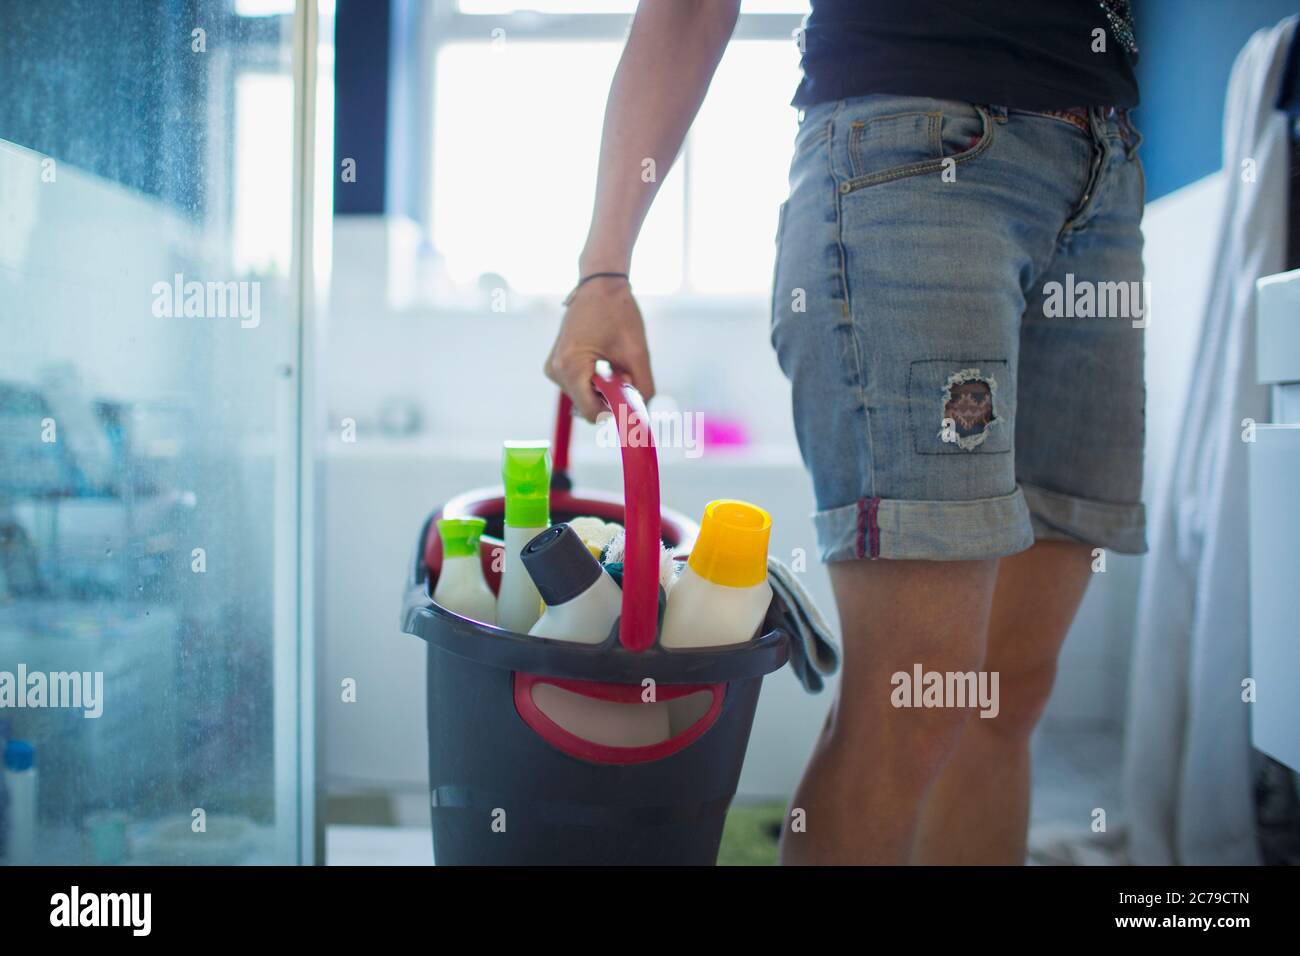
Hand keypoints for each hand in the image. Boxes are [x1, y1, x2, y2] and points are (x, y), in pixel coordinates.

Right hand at [544, 277, 655, 421]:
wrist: (600, 284)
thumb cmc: (618, 313)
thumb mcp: (639, 353)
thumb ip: (644, 388)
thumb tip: (640, 415)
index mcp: (570, 368)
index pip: (592, 414)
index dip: (615, 412)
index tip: (632, 399)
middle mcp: (555, 371)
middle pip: (587, 407)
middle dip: (610, 398)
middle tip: (624, 372)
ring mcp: (553, 368)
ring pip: (584, 398)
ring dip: (603, 390)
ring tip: (614, 363)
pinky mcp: (556, 364)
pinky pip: (579, 386)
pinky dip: (595, 382)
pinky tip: (604, 361)